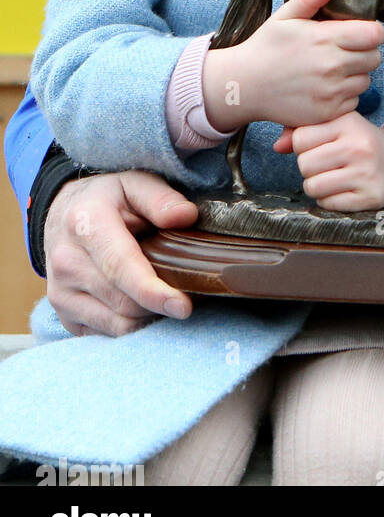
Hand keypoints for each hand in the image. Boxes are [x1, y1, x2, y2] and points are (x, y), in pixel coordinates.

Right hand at [43, 172, 197, 336]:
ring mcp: (61, 292)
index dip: (152, 291)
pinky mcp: (64, 314)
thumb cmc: (108, 198)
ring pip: (117, 323)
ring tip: (166, 294)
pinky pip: (106, 332)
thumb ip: (160, 198)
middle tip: (189, 291)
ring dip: (149, 316)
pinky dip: (132, 324)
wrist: (62, 213)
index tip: (182, 306)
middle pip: (123, 302)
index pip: (120, 267)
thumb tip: (186, 216)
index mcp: (86, 224)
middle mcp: (66, 262)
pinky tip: (143, 304)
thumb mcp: (134, 183)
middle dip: (161, 303)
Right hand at [204, 0, 383, 132]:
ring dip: (356, 74)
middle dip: (364, 52)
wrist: (244, 86)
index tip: (358, 33)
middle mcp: (332, 66)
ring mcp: (331, 92)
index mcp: (325, 38)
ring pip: (366, 80)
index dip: (371, 32)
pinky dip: (345, 95)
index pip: (375, 35)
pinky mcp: (328, 112)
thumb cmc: (266, 47)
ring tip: (333, 69)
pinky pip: (354, 101)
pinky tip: (326, 87)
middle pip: (375, 58)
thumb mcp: (284, 16)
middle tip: (344, 51)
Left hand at [273, 115, 383, 210]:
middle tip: (325, 164)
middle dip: (309, 167)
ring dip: (316, 185)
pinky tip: (341, 189)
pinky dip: (329, 199)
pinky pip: (327, 204)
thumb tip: (277, 146)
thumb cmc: (357, 141)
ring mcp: (366, 174)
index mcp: (349, 123)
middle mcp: (360, 147)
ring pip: (312, 186)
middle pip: (304, 164)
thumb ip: (302, 130)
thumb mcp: (336, 125)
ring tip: (330, 177)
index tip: (318, 146)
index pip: (301, 138)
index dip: (303, 145)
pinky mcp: (369, 198)